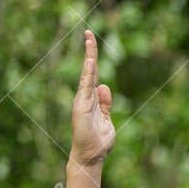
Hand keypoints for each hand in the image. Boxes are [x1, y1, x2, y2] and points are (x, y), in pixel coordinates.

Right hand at [70, 30, 114, 165]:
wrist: (91, 155)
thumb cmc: (99, 140)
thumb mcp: (107, 118)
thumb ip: (106, 103)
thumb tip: (105, 86)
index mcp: (93, 99)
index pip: (94, 75)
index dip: (94, 60)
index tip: (92, 43)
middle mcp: (86, 96)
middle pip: (89, 70)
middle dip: (90, 51)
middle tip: (89, 32)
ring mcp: (83, 100)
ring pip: (87, 74)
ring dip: (89, 56)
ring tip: (89, 38)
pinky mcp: (81, 106)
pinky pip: (85, 87)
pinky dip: (88, 74)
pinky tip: (91, 62)